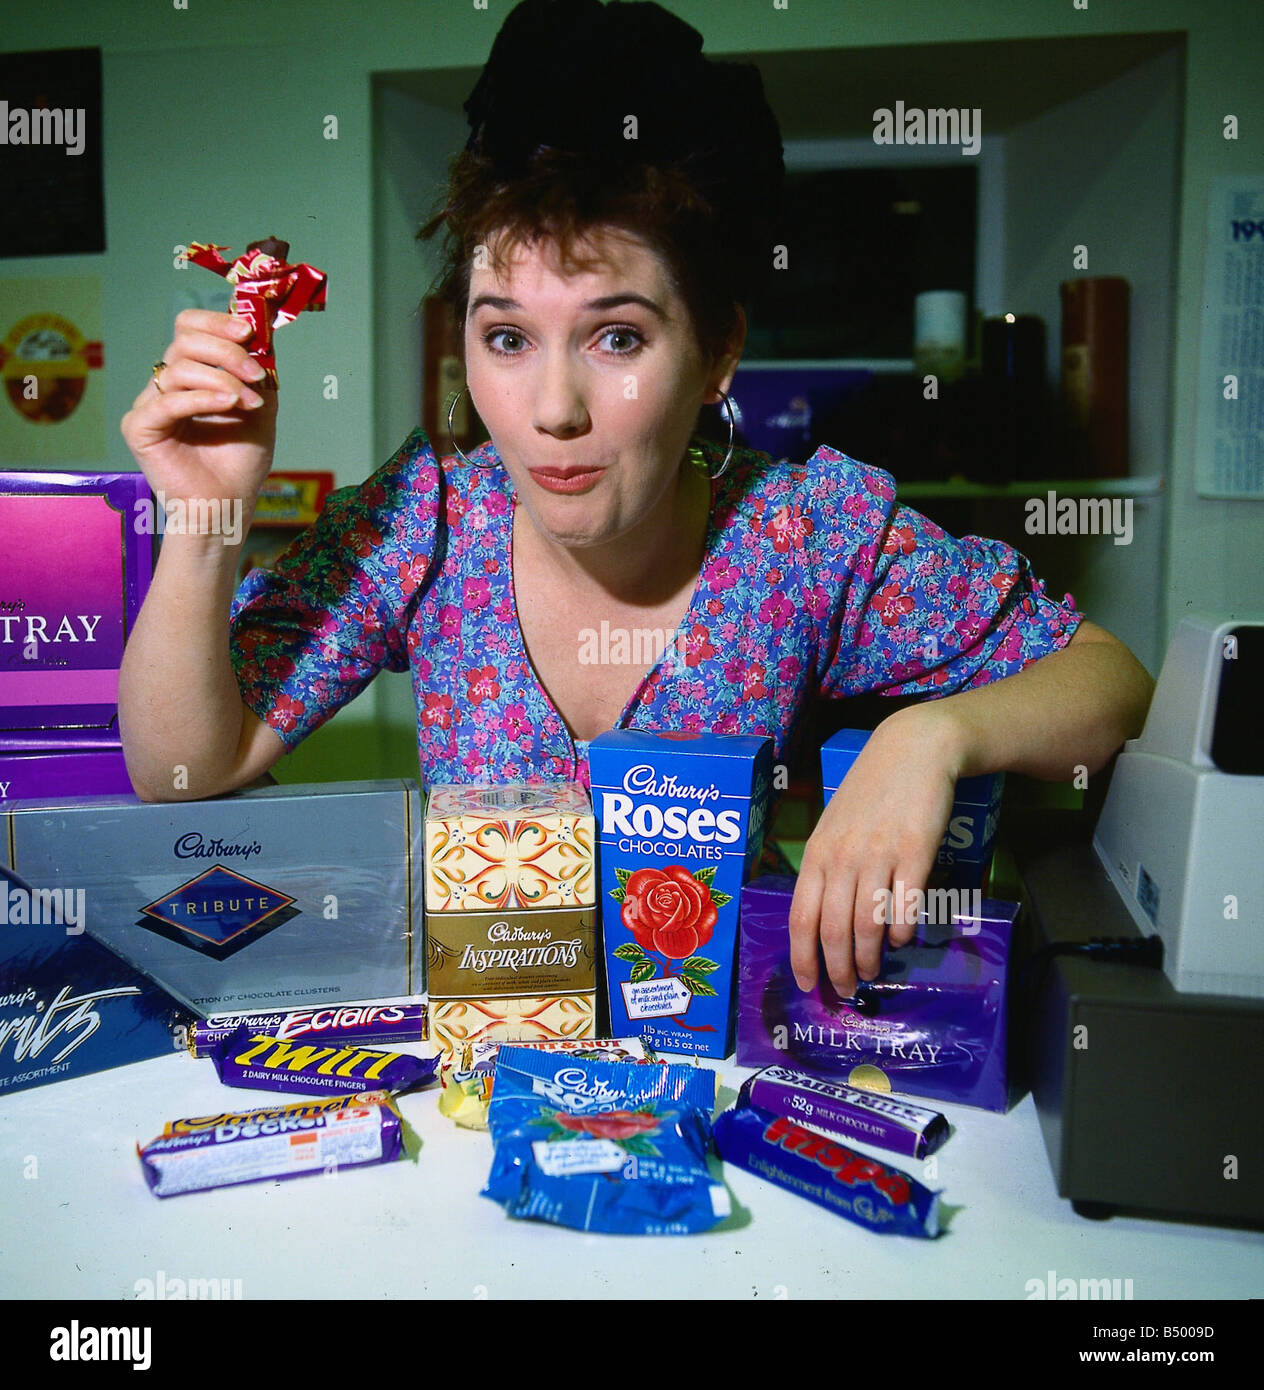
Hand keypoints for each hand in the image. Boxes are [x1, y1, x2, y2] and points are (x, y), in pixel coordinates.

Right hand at [120, 309, 277, 528]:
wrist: (229, 505)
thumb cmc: (240, 463)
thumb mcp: (260, 409)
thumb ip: (259, 373)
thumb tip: (263, 334)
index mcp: (192, 376)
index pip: (189, 329)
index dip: (216, 323)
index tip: (248, 330)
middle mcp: (166, 386)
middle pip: (184, 342)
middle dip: (226, 352)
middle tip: (255, 373)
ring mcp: (150, 406)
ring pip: (178, 369)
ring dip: (222, 379)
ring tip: (248, 403)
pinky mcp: (139, 428)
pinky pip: (167, 401)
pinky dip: (202, 399)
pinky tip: (228, 405)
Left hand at [787, 705, 962, 995]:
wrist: (912, 751)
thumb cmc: (869, 792)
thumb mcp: (833, 827)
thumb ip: (827, 868)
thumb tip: (824, 921)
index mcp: (817, 854)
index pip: (801, 918)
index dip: (803, 958)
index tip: (809, 986)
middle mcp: (842, 858)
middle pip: (834, 930)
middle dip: (839, 969)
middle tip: (847, 987)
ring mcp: (879, 855)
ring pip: (868, 926)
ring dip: (870, 958)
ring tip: (873, 971)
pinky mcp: (915, 852)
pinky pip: (905, 906)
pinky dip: (901, 931)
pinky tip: (901, 938)